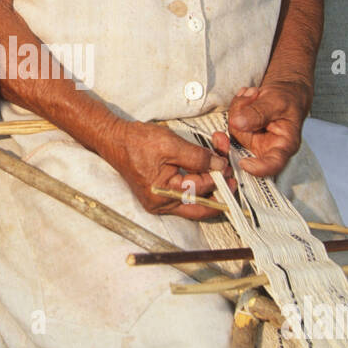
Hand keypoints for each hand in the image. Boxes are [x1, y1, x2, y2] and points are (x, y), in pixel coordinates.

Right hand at [103, 119, 235, 218]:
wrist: (115, 140)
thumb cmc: (137, 142)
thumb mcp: (170, 144)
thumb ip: (197, 157)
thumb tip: (219, 165)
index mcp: (163, 194)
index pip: (200, 189)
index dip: (217, 176)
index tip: (226, 162)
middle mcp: (162, 204)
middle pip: (201, 206)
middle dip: (219, 191)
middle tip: (232, 179)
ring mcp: (161, 202)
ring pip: (195, 201)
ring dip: (210, 185)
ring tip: (218, 167)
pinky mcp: (161, 195)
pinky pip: (186, 194)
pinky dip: (197, 182)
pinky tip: (204, 168)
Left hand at [227, 80, 310, 177]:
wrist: (284, 90)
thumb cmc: (288, 98)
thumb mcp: (277, 102)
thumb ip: (258, 112)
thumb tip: (237, 123)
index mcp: (284, 145)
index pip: (273, 165)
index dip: (258, 168)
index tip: (243, 162)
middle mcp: (267, 147)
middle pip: (244, 145)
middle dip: (241, 118)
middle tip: (251, 96)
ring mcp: (252, 140)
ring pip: (234, 129)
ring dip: (239, 107)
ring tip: (253, 94)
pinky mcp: (243, 132)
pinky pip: (231, 122)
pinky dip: (236, 107)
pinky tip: (247, 98)